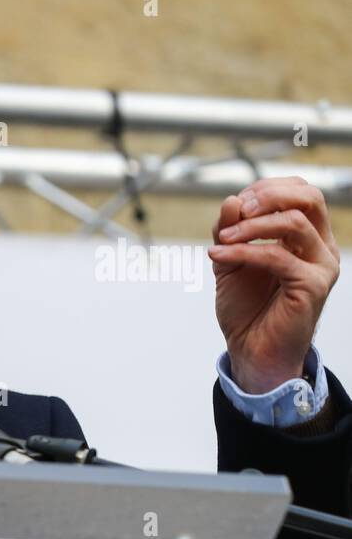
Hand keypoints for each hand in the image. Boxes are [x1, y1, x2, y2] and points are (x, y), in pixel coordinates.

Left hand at [209, 176, 338, 392]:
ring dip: (250, 225)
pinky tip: (218, 255)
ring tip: (221, 239)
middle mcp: (320, 247)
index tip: (233, 205)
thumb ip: (229, 231)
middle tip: (236, 210)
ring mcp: (320, 265)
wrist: (251, 350)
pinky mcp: (312, 285)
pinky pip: (278, 256)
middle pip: (309, 197)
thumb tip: (231, 200)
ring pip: (294, 223)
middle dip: (268, 195)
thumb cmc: (246, 308)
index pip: (299, 192)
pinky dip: (243, 251)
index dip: (265, 189)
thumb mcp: (230, 261)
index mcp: (306, 237)